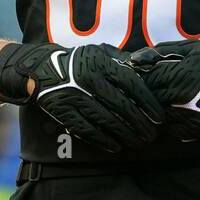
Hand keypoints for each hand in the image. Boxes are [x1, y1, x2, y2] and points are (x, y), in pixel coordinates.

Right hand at [0, 42, 164, 152]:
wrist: (41, 69)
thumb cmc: (78, 62)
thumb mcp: (98, 53)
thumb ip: (121, 62)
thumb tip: (148, 71)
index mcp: (100, 63)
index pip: (131, 84)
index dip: (147, 103)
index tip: (158, 116)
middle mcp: (88, 79)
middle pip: (121, 105)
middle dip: (139, 123)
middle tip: (151, 135)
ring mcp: (74, 96)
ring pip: (105, 120)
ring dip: (124, 134)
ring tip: (137, 142)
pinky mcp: (63, 111)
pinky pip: (86, 129)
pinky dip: (102, 139)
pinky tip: (115, 145)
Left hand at [127, 39, 199, 141]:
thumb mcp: (191, 49)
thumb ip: (162, 51)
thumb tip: (136, 58)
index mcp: (175, 76)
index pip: (145, 79)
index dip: (141, 76)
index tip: (142, 73)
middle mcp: (176, 97)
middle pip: (149, 97)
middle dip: (147, 91)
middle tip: (154, 85)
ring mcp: (183, 115)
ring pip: (156, 112)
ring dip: (157, 105)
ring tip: (167, 96)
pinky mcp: (190, 128)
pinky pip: (168, 127)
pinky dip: (168, 119)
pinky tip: (175, 109)